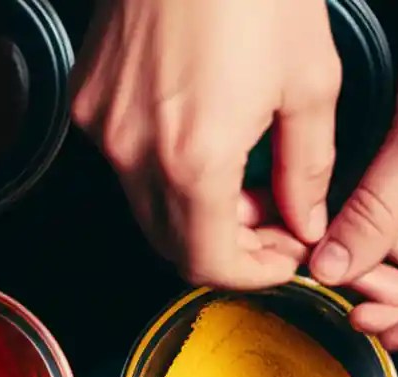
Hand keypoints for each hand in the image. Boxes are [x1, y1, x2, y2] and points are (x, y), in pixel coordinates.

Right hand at [71, 0, 341, 287]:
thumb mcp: (310, 80)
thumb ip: (308, 168)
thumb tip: (304, 219)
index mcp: (195, 158)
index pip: (210, 262)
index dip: (251, 273)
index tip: (280, 258)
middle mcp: (134, 153)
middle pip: (171, 246)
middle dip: (225, 247)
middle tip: (270, 221)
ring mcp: (102, 128)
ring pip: (145, 207)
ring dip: (194, 212)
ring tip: (241, 174)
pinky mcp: (87, 102)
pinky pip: (123, 161)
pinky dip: (161, 169)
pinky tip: (200, 134)